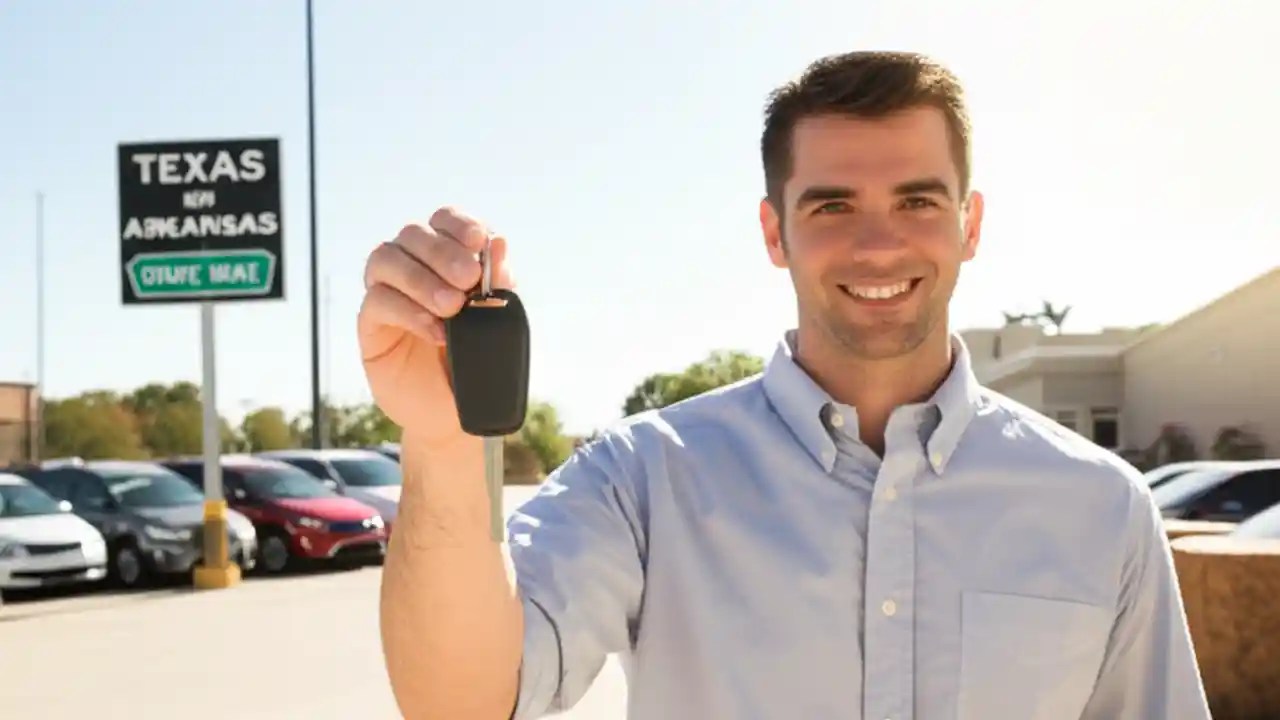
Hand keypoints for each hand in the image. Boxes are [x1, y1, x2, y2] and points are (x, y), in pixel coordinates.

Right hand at [358, 207, 515, 442]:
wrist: (454, 412)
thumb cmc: (476, 359)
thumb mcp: (495, 320)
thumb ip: (497, 282)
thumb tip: (498, 241)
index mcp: (444, 258)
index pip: (442, 220)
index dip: (458, 224)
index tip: (478, 240)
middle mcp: (411, 267)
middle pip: (412, 235)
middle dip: (442, 252)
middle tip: (469, 280)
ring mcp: (386, 291)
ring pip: (386, 260)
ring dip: (421, 279)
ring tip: (452, 307)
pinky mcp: (371, 324)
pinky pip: (377, 302)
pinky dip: (409, 313)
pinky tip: (437, 332)